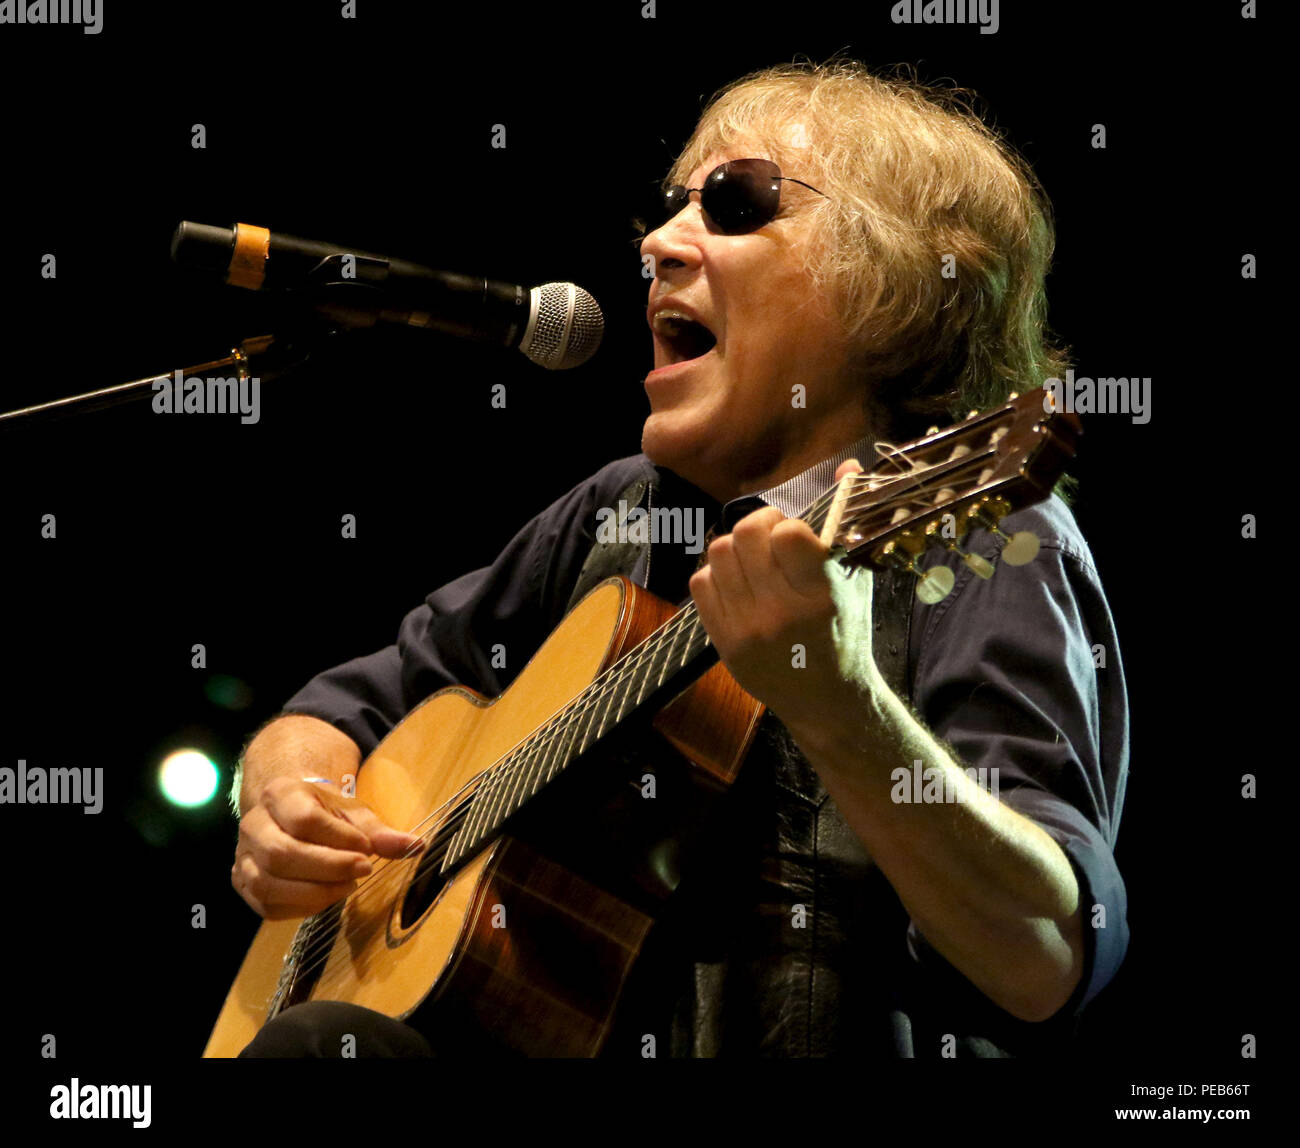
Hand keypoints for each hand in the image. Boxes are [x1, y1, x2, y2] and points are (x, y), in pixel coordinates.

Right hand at [232, 777, 420, 918]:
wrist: (290, 811)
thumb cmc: (325, 810)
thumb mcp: (352, 811)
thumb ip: (379, 830)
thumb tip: (416, 845)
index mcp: (279, 794)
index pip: (304, 820)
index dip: (339, 839)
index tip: (367, 849)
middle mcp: (253, 824)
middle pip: (281, 854)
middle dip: (327, 869)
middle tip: (362, 872)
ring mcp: (242, 856)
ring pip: (267, 885)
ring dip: (313, 893)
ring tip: (346, 888)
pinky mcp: (242, 883)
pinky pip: (266, 906)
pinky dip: (300, 908)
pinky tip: (326, 898)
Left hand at [688, 460, 875, 727]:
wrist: (826, 701)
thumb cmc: (846, 634)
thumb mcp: (857, 580)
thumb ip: (848, 523)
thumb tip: (848, 466)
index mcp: (821, 596)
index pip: (787, 534)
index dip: (788, 526)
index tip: (796, 538)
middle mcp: (781, 613)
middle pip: (745, 534)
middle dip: (758, 526)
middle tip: (771, 539)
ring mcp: (747, 629)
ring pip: (718, 552)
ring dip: (736, 548)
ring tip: (755, 562)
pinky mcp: (723, 642)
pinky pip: (701, 583)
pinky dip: (717, 575)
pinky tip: (738, 585)